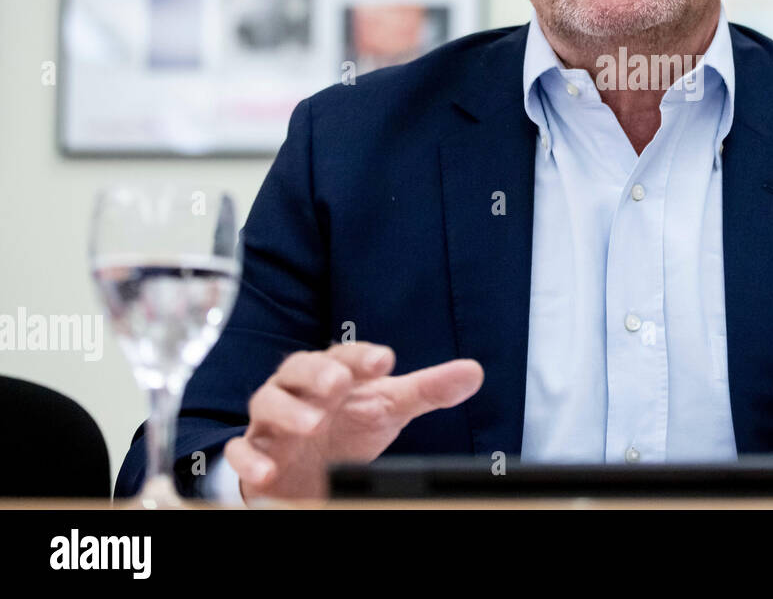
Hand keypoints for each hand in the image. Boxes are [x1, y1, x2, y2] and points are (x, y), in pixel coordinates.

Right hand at [222, 342, 482, 500]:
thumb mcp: (390, 407)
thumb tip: (474, 372)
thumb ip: (429, 390)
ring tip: (313, 423)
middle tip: (339, 383)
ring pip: (268, 403)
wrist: (310, 468)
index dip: (361, 357)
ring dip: (287, 412)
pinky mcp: (255, 453)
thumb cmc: (349, 426)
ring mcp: (273, 421)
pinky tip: (268, 472)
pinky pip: (241, 451)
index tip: (385, 361)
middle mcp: (299, 390)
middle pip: (298, 370)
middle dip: (317, 375)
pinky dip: (250, 460)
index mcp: (332, 373)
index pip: (344, 356)